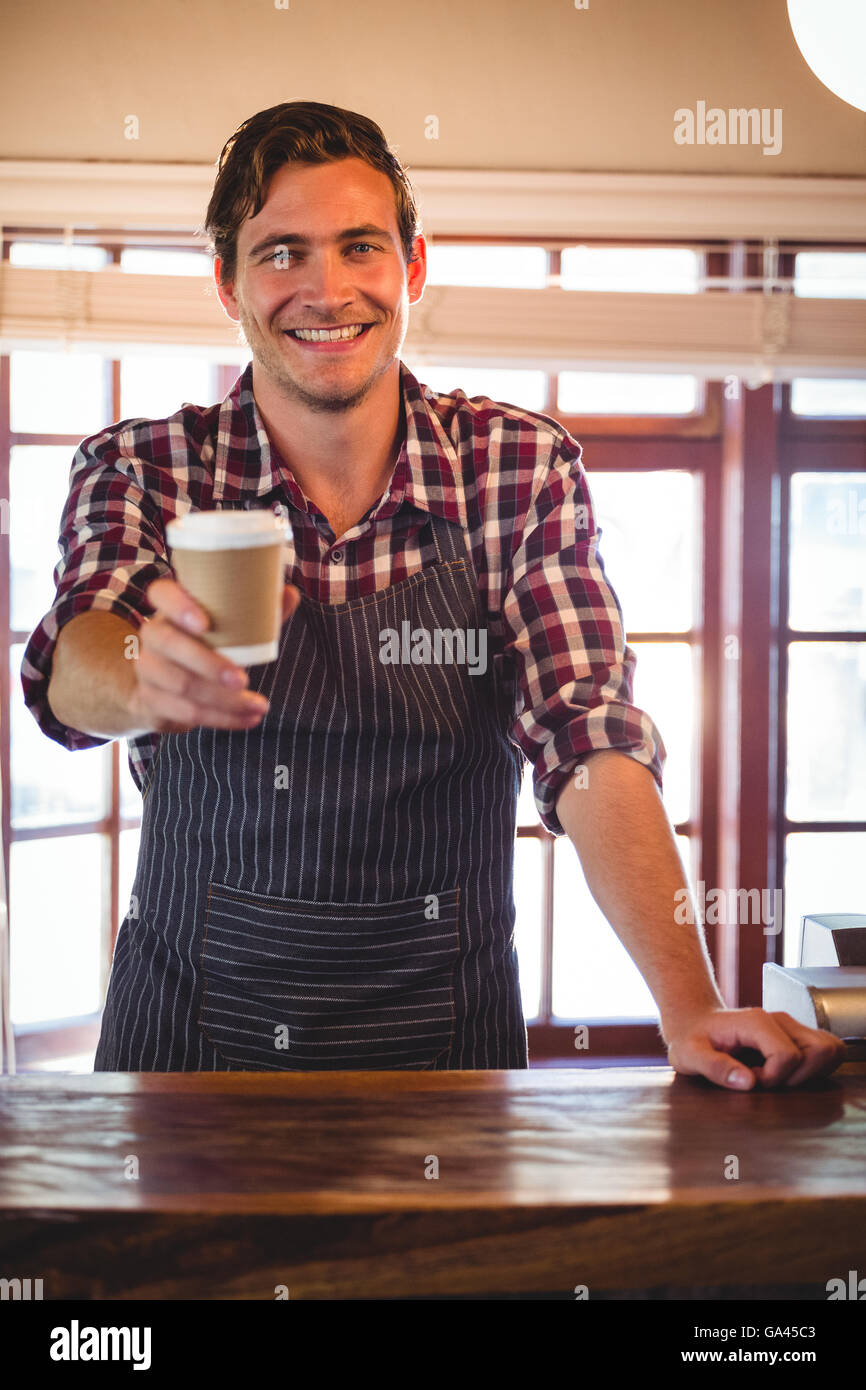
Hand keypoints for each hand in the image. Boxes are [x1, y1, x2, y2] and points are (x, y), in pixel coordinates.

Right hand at [126, 576, 301, 734]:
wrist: (164, 687)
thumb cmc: (205, 646)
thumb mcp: (226, 628)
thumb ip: (258, 613)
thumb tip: (291, 593)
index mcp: (169, 608)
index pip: (161, 593)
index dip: (179, 606)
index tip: (204, 623)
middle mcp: (152, 635)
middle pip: (170, 644)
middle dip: (209, 664)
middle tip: (244, 680)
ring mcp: (147, 669)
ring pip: (181, 685)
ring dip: (224, 701)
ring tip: (258, 706)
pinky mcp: (151, 700)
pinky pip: (185, 712)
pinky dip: (222, 719)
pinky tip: (247, 719)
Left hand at [665, 1007, 847, 1089]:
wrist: (695, 1024)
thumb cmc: (691, 1039)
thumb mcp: (689, 1055)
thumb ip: (715, 1068)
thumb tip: (748, 1082)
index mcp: (756, 1022)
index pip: (789, 1056)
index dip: (773, 1079)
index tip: (750, 1080)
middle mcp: (780, 1020)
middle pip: (819, 1051)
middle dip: (798, 1078)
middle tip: (767, 1081)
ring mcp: (791, 1026)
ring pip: (829, 1049)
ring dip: (810, 1073)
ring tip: (778, 1078)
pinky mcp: (796, 1035)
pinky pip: (825, 1051)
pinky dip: (815, 1069)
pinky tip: (787, 1076)